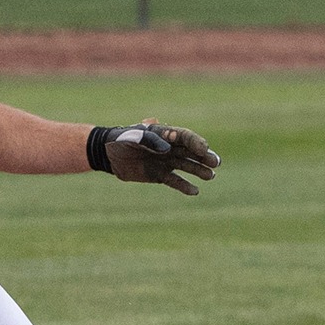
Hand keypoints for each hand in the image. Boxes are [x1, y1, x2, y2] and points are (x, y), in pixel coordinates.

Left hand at [93, 119, 219, 195]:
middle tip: (216, 162)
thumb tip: (166, 147)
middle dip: (204, 156)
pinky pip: (175, 181)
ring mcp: (166, 161)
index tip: (204, 149)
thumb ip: (149, 139)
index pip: (185, 137)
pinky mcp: (160, 175)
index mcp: (165, 133)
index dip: (195, 142)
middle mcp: (170, 147)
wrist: (108, 154)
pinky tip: (194, 191)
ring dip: (199, 170)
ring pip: (187, 166)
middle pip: (191, 152)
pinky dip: (184, 186)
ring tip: (210, 176)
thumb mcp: (133, 136)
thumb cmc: (121, 139)